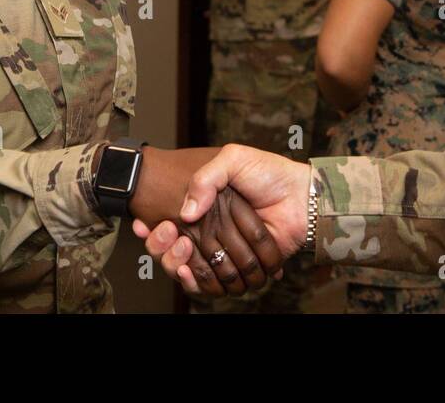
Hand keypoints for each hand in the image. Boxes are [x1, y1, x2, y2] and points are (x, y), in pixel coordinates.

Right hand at [132, 143, 309, 294]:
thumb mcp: (233, 159)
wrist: (302, 196)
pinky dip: (195, 281)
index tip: (142, 222)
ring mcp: (221, 252)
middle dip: (158, 246)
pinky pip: (208, 285)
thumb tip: (186, 213)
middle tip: (165, 233)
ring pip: (184, 269)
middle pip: (169, 251)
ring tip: (181, 245)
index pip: (167, 225)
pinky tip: (189, 269)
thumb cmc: (270, 174)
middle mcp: (208, 232)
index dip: (151, 227)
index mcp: (204, 208)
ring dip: (173, 262)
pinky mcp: (237, 269)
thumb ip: (206, 177)